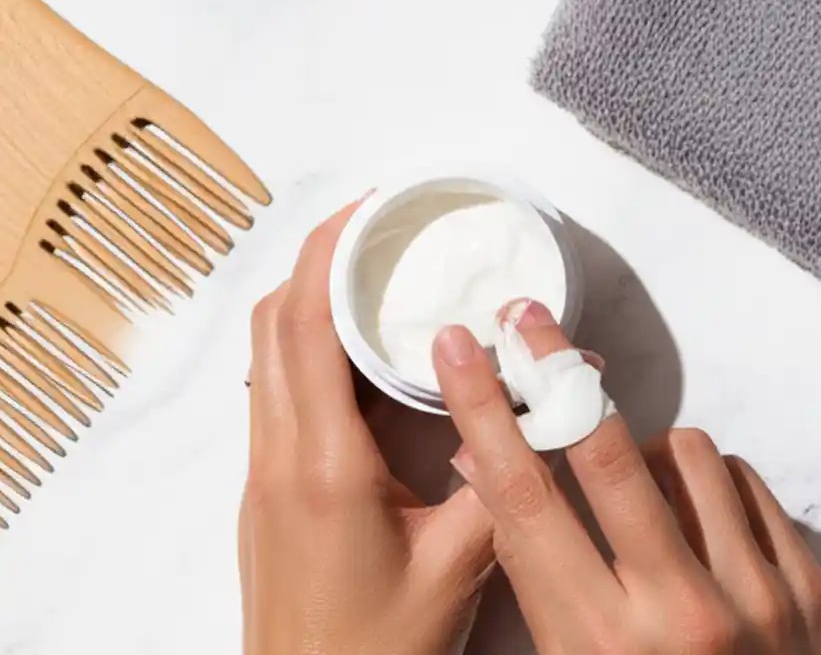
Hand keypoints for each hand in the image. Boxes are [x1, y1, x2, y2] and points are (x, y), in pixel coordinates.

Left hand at [241, 201, 494, 654]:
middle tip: (377, 231)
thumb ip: (509, 475)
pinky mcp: (265, 495)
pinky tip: (362, 363)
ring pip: (266, 359)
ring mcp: (261, 476)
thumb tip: (559, 401)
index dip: (328, 253)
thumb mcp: (462, 564)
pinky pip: (276, 396)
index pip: (304, 326)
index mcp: (322, 465)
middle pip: (273, 326)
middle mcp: (277, 458)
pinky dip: (307, 354)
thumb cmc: (380, 649)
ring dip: (307, 306)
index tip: (369, 208)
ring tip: (372, 282)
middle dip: (316, 262)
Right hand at [434, 300, 820, 653]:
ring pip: (683, 452)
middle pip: (603, 450)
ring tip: (627, 475)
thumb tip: (485, 466)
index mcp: (598, 642)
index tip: (460, 348)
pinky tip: (689, 507)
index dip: (483, 412)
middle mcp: (677, 611)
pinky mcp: (806, 587)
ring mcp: (754, 595)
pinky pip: (745, 482)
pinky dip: (706, 479)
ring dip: (641, 445)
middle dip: (555, 369)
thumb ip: (530, 574)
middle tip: (529, 322)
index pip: (524, 499)